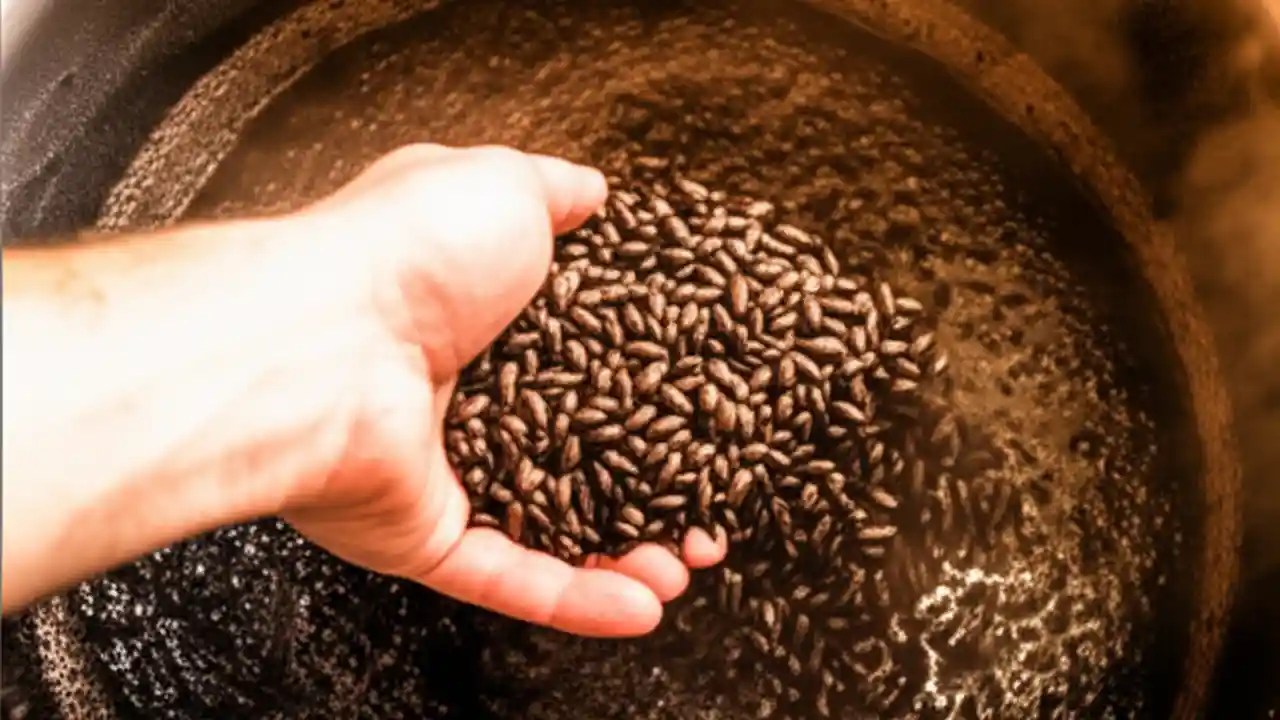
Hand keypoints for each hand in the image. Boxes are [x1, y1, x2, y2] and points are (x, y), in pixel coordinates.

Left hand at [278, 145, 725, 636]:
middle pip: (574, 455)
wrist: (319, 341)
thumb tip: (592, 193)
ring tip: (685, 563)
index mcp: (480, 322)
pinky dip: (577, 599)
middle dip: (645, 484)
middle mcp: (462, 400)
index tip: (700, 409)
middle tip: (701, 501)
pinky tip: (641, 602)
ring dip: (625, 556)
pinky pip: (509, 577)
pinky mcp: (424, 536)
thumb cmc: (403, 258)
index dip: (645, 390)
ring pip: (551, 530)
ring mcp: (443, 473)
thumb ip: (553, 192)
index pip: (582, 366)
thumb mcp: (498, 187)